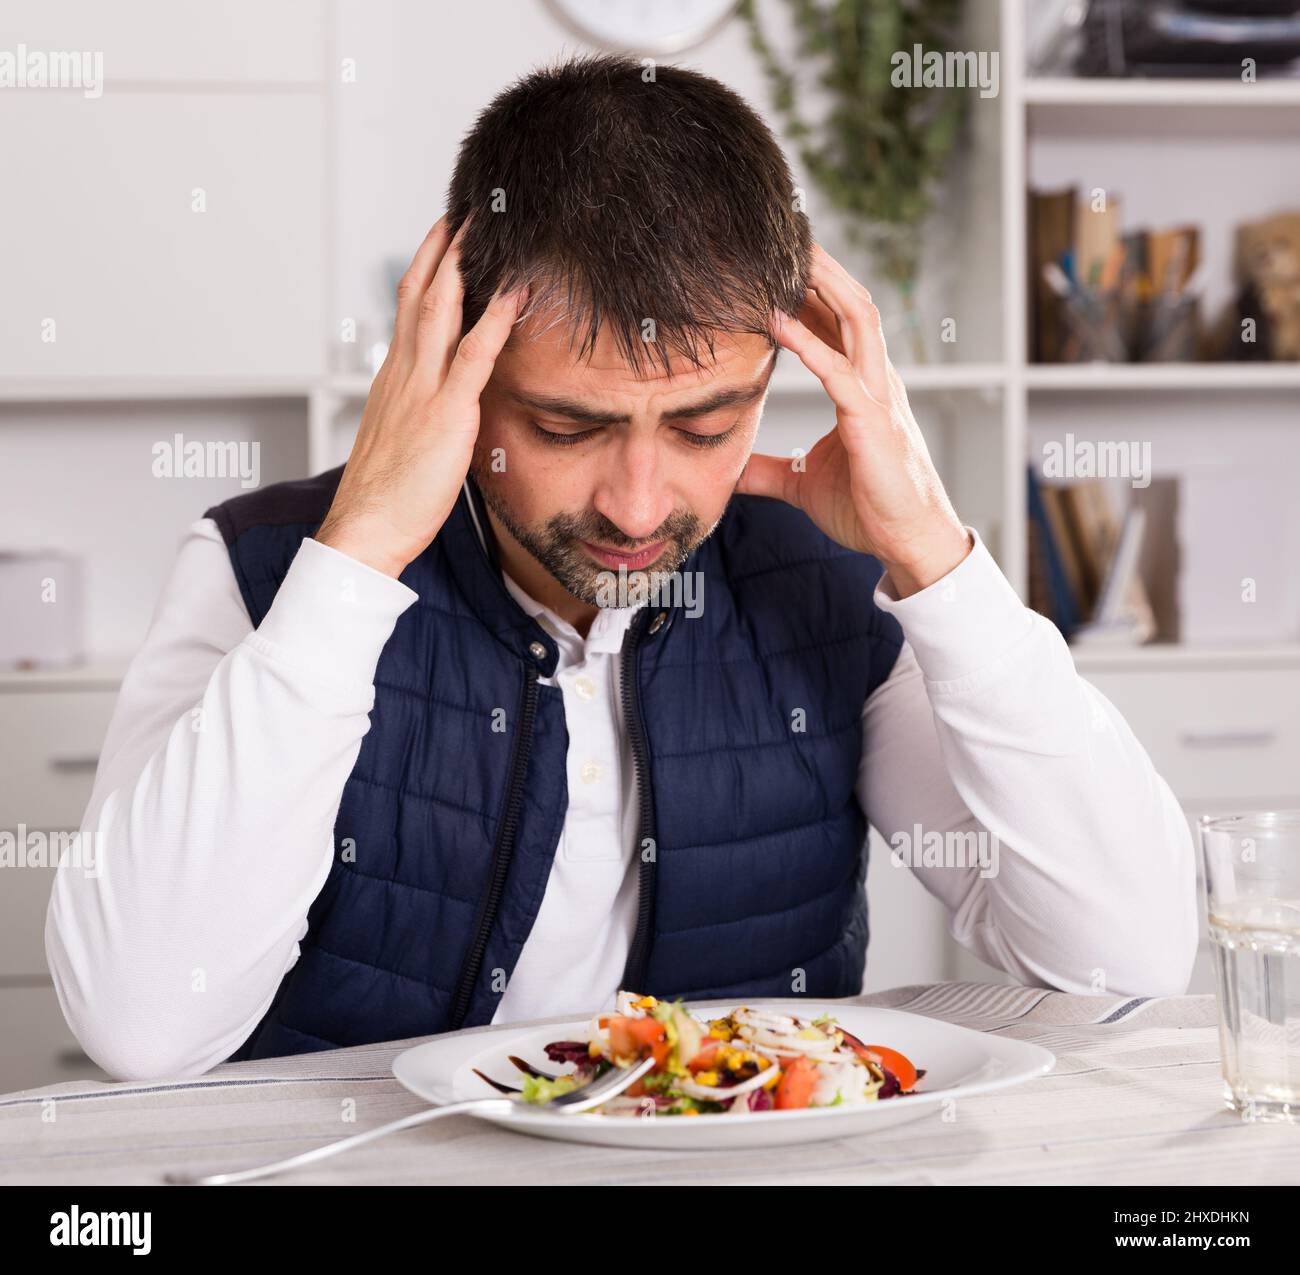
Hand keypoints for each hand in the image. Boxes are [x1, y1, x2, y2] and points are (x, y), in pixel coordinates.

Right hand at [315, 215, 526, 577]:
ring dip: (465, 264)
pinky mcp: (445, 414)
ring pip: (441, 309)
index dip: (428, 267)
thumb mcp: (402, 442)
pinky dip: (495, 321)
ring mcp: (422, 389)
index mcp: (393, 379)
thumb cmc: (385, 498)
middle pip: (421, 292)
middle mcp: (403, 373)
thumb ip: (419, 414)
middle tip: (466, 208)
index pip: (408, 308)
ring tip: (488, 227)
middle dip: (444, 248)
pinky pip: (473, 357)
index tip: (445, 237)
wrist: (364, 531)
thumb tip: (440, 407)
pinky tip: (515, 294)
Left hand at [737, 243, 971, 597]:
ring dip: (821, 284)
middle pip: (850, 304)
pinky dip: (809, 345)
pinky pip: (840, 373)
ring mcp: (878, 398)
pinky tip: (777, 323)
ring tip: (787, 253)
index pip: (836, 323)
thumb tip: (727, 467)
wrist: (907, 543)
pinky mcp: (872, 423)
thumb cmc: (867, 510)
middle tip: (782, 232)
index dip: (808, 289)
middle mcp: (874, 381)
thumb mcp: (801, 483)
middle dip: (819, 266)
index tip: (773, 263)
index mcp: (860, 388)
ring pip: (855, 321)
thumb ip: (765, 469)